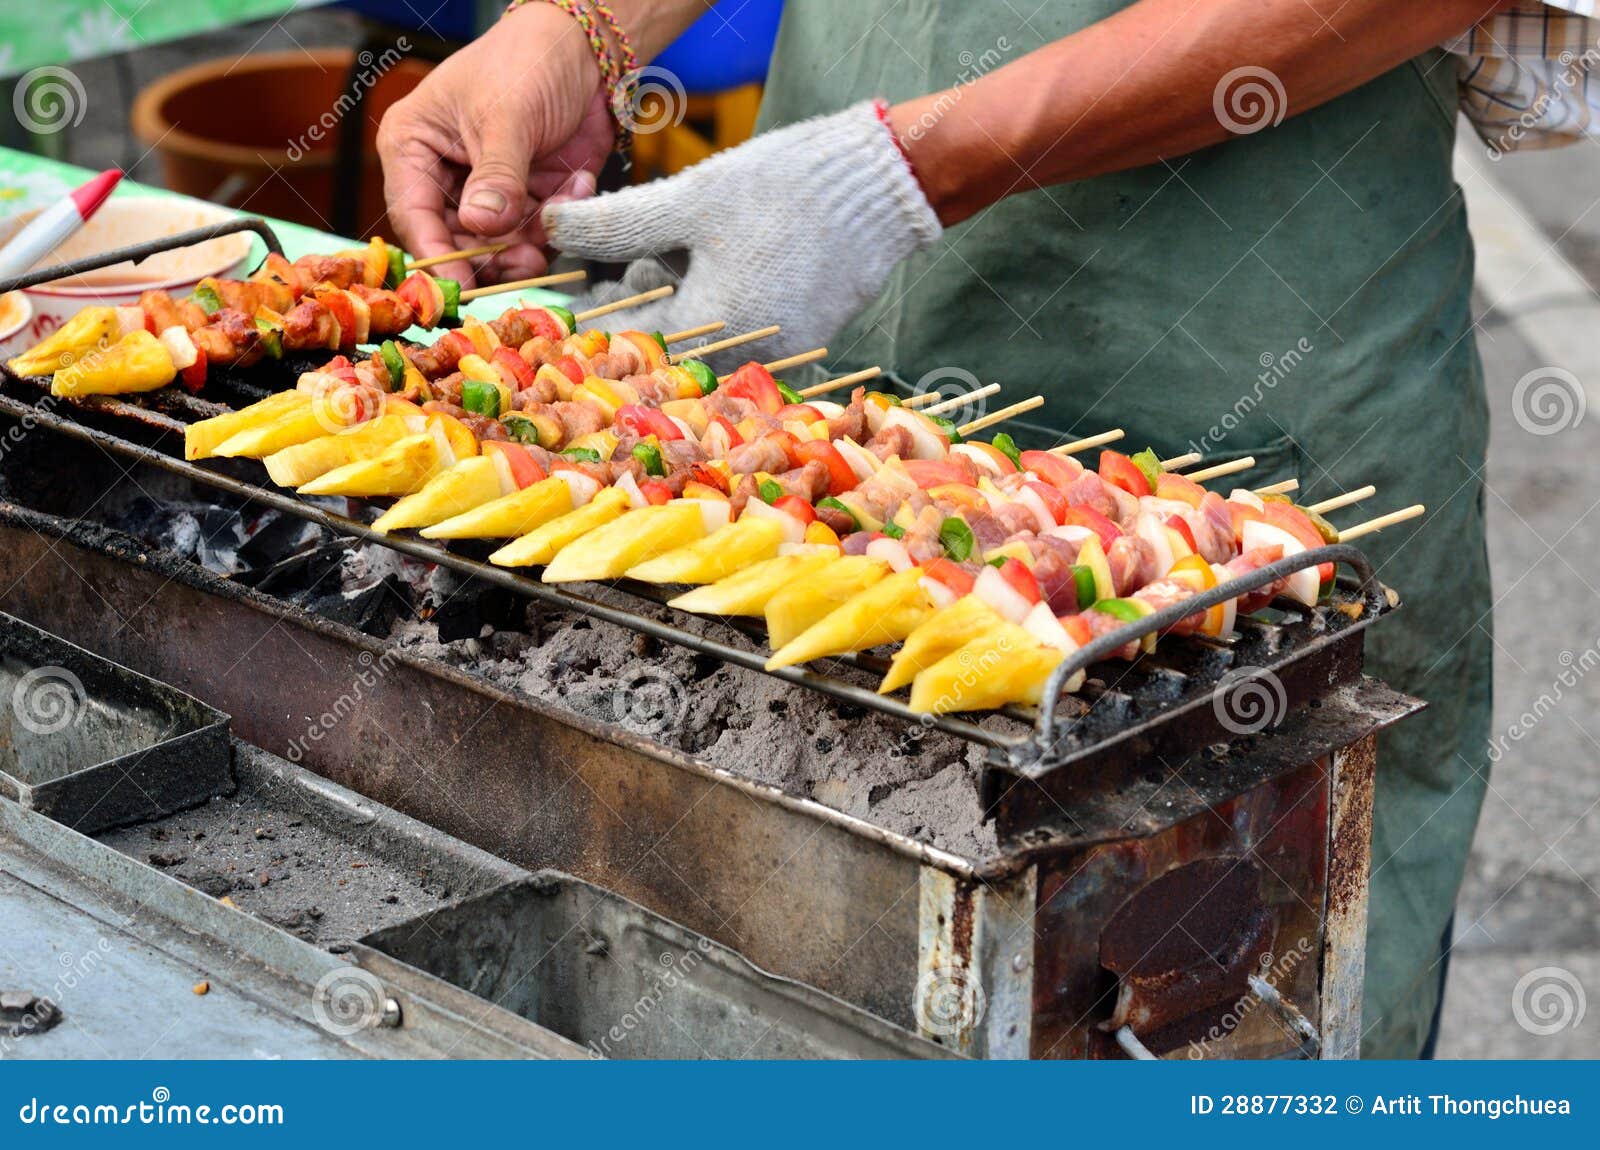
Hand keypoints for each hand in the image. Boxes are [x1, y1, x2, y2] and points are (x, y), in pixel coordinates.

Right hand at [377, 3, 614, 286]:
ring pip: (498, 247)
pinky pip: (536, 235)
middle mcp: (444, 176)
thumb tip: (481, 227)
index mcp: (414, 146)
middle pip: (456, 241)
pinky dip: (558, 221)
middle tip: (528, 261)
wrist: (585, 52)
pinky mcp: (526, 200)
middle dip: (494, 256)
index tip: (464, 284)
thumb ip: (496, 176)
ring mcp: (487, 191)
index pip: (413, 214)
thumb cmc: (527, 63)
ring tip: (557, 218)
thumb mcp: (507, 117)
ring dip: (531, 243)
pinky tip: (577, 185)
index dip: (437, 254)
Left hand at [544, 102, 941, 360]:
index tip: (570, 287)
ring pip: (702, 337)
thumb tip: (548, 227)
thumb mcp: (689, 199)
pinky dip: (719, 302)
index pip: (626, 338)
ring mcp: (778, 352)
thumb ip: (614, 224)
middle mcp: (744, 356)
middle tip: (626, 259)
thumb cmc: (782, 188)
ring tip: (679, 252)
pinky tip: (720, 261)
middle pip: (663, 342)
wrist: (881, 186)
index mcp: (709, 328)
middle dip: (638, 302)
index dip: (592, 311)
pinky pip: (740, 331)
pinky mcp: (803, 340)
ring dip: (679, 301)